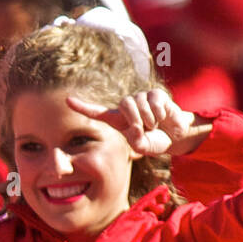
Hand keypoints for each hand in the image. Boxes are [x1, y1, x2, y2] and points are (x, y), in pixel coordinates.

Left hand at [67, 89, 202, 156]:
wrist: (174, 135)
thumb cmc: (154, 141)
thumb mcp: (144, 148)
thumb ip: (136, 142)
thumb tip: (135, 128)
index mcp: (118, 120)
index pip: (97, 112)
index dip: (83, 107)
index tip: (68, 100)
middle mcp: (127, 106)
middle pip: (125, 103)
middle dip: (136, 118)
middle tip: (146, 129)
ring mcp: (141, 98)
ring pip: (140, 102)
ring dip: (150, 119)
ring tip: (155, 125)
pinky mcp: (155, 94)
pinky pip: (154, 100)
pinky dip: (160, 113)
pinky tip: (163, 118)